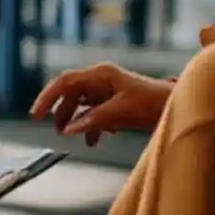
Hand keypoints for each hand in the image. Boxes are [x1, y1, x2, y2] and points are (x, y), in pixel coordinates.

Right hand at [29, 62, 172, 145]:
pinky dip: (90, 126)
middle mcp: (101, 79)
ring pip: (81, 104)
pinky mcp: (114, 102)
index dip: (47, 97)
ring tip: (70, 136)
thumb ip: (94, 120)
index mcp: (100, 75)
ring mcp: (107, 90)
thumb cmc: (153, 102)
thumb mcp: (121, 112)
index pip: (64, 82)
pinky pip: (93, 112)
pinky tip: (93, 139)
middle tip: (55, 130)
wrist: (178, 107)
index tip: (36, 115)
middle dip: (61, 112)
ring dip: (74, 120)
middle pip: (70, 93)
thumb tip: (69, 129)